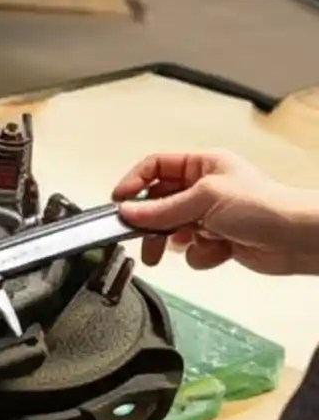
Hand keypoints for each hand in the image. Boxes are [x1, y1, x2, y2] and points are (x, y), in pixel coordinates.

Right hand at [112, 151, 318, 274]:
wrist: (299, 239)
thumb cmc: (266, 207)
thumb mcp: (205, 199)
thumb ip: (162, 209)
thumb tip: (128, 211)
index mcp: (202, 165)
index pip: (155, 167)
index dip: (134, 183)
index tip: (119, 202)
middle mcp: (204, 188)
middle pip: (159, 202)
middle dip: (150, 221)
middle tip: (136, 235)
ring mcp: (210, 215)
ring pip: (172, 229)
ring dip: (172, 242)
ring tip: (166, 252)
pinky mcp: (219, 239)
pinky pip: (193, 249)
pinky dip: (201, 254)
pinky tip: (217, 251)